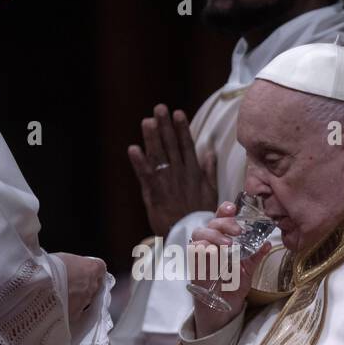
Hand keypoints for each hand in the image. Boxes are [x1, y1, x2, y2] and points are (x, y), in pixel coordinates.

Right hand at [54, 253, 105, 323]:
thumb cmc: (51, 266)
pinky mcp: (75, 314)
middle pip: (93, 285)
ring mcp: (85, 301)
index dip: (91, 270)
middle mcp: (92, 286)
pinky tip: (58, 308)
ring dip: (76, 298)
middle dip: (83, 285)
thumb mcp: (63, 258)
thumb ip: (72, 264)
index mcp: (91, 268)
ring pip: (85, 299)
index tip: (83, 270)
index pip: (99, 268)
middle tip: (68, 283)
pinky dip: (69, 310)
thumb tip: (69, 267)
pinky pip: (76, 312)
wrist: (40, 285)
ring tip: (60, 296)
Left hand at [127, 104, 217, 235]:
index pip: (187, 145)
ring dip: (152, 139)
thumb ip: (209, 170)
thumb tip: (210, 151)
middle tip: (159, 108)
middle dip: (165, 126)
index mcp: (193, 173)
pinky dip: (139, 163)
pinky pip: (145, 176)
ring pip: (158, 157)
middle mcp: (180, 174)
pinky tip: (133, 149)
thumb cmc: (200, 215)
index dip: (182, 129)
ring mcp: (166, 183)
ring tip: (147, 122)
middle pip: (171, 146)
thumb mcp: (210, 192)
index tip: (178, 113)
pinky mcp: (153, 194)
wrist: (189, 236)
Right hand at [188, 200, 272, 336]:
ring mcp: (200, 254)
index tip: (233, 208)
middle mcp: (210, 243)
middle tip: (238, 231)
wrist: (224, 307)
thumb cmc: (233, 284)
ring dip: (213, 236)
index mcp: (223, 239)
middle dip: (224, 224)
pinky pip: (193, 252)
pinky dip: (202, 249)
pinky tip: (212, 252)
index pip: (221, 218)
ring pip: (199, 234)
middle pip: (210, 223)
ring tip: (228, 245)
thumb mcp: (248, 269)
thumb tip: (268, 243)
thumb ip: (256, 256)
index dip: (224, 210)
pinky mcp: (194, 266)